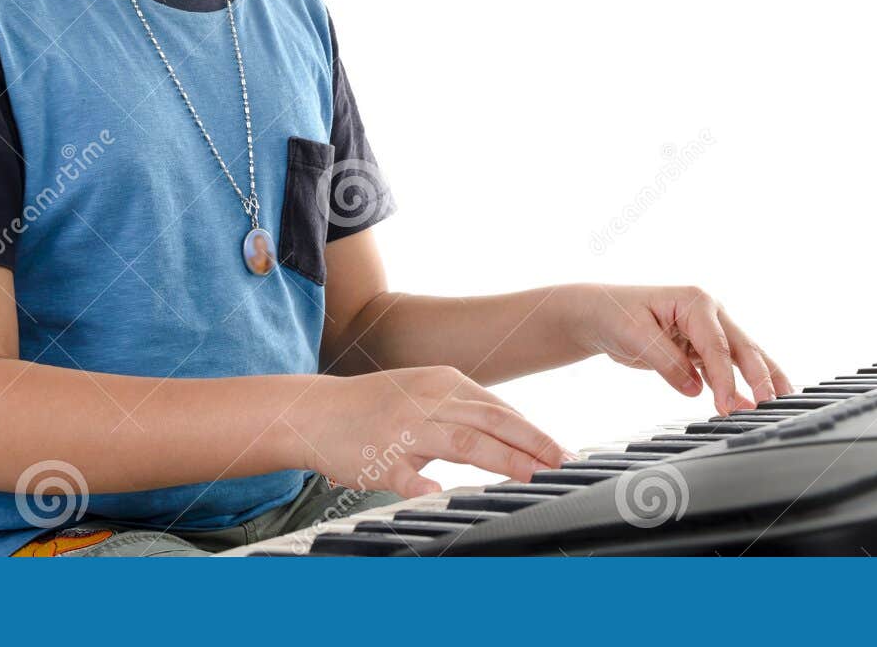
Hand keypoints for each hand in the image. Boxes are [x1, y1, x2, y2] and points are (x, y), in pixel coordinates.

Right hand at [292, 367, 575, 497]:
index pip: (500, 409)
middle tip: (562, 464)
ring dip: (503, 460)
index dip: (535, 431)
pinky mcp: (381, 458)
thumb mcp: (425, 392)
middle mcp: (430, 401)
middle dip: (533, 444)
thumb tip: (513, 431)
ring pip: (464, 442)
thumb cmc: (375, 406)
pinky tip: (439, 493)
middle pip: (492, 422)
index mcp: (444, 383)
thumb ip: (465, 409)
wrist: (314, 412)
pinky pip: (406, 474)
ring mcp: (405, 428)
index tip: (562, 452)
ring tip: (530, 476)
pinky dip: (423, 484)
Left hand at [567, 284, 793, 416]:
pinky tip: (751, 405)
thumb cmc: (616, 314)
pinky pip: (725, 368)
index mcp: (695, 301)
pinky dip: (738, 386)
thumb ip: (667, 362)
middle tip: (771, 403)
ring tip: (781, 400)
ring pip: (741, 356)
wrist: (602, 313)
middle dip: (760, 375)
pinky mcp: (701, 348)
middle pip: (740, 347)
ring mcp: (708, 329)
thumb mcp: (635, 336)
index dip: (725, 378)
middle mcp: (709, 312)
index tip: (726, 405)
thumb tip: (695, 389)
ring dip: (760, 378)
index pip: (716, 345)